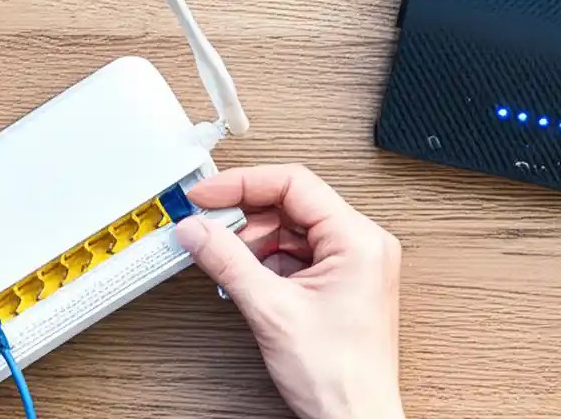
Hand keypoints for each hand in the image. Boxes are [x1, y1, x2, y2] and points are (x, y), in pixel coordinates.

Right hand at [175, 165, 403, 418]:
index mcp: (358, 240)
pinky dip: (266, 261)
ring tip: (224, 258)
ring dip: (254, 241)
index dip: (244, 183)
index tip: (208, 194)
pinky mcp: (340, 283)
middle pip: (292, 204)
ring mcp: (353, 264)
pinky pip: (297, 254)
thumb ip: (228, 261)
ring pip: (291, 229)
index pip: (294, 183)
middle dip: (245, 215)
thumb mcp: (271, 309)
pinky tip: (245, 276)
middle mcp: (362, 245)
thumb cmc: (339, 377)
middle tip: (207, 225)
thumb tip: (198, 230)